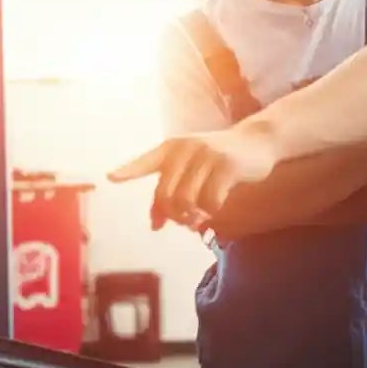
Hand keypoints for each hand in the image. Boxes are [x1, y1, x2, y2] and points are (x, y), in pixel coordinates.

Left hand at [109, 126, 278, 229]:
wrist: (256, 142)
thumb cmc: (218, 159)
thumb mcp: (191, 168)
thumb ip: (171, 191)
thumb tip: (155, 225)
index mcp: (171, 148)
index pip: (145, 161)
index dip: (128, 170)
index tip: (111, 177)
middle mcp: (185, 149)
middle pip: (166, 195)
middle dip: (173, 215)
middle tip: (185, 222)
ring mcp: (206, 155)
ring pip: (186, 201)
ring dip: (191, 217)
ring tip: (199, 219)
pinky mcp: (226, 166)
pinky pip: (210, 202)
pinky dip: (210, 213)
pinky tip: (213, 211)